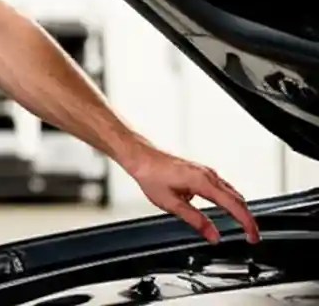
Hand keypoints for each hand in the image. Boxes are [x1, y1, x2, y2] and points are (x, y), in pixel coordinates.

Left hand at [124, 144, 259, 243]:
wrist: (141, 157)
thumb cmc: (151, 176)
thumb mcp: (171, 204)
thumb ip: (195, 220)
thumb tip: (213, 235)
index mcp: (203, 182)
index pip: (234, 206)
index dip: (247, 223)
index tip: (253, 236)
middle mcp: (208, 175)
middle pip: (238, 198)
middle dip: (248, 218)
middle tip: (252, 235)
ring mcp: (206, 171)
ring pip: (232, 191)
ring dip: (240, 208)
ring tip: (244, 225)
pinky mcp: (201, 171)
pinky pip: (223, 186)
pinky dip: (231, 199)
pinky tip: (227, 207)